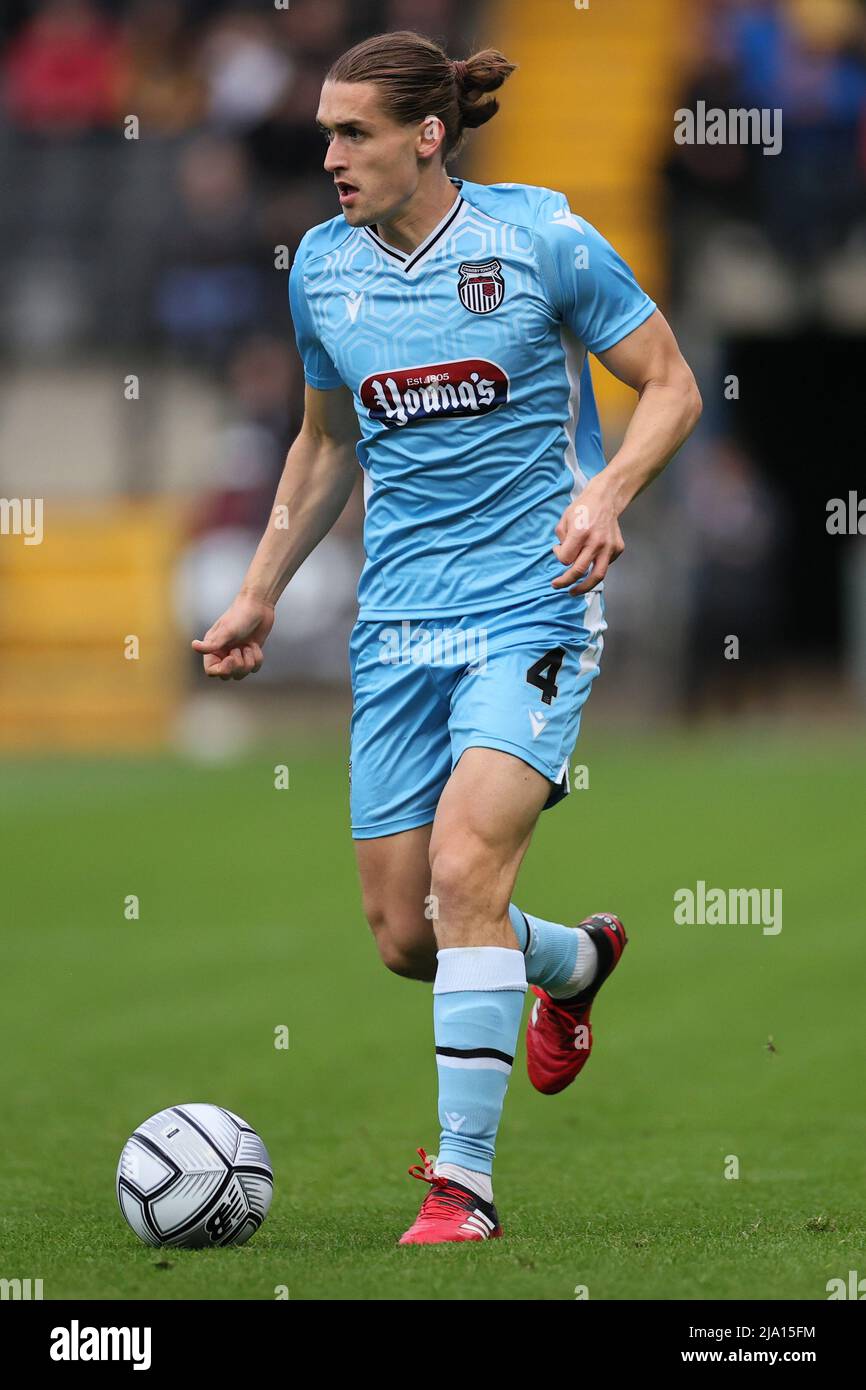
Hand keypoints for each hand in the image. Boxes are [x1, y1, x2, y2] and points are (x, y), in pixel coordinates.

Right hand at [191, 592, 274, 679]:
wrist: (258, 606)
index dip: (222, 670)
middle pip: (227, 676)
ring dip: (249, 661)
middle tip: (240, 649)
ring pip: (242, 674)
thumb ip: (212, 643)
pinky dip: (257, 657)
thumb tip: (194, 646)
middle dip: (237, 666)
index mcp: (213, 649)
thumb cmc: (239, 616)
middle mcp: (223, 654)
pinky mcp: (250, 655)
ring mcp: (237, 655)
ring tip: (248, 645)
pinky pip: (254, 668)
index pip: (211, 671)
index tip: (231, 659)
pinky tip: (255, 645)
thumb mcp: (226, 631)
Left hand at [551, 479, 623, 595]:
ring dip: (584, 587)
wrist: (606, 498)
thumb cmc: (583, 508)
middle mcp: (596, 542)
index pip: (565, 559)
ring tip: (574, 592)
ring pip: (597, 576)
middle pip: (579, 571)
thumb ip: (561, 540)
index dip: (558, 557)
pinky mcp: (617, 548)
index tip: (558, 550)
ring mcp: (609, 546)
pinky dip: (596, 568)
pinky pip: (605, 565)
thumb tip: (562, 556)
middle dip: (566, 581)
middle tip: (558, 586)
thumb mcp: (564, 519)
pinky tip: (590, 564)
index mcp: (581, 533)